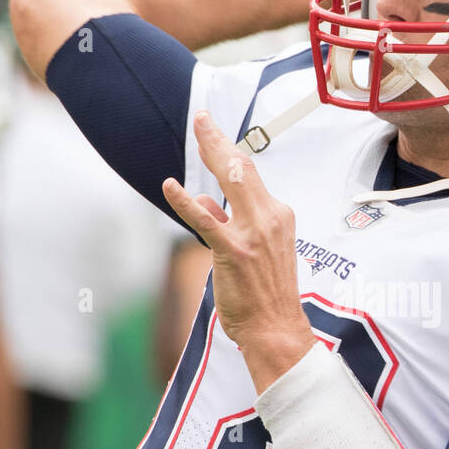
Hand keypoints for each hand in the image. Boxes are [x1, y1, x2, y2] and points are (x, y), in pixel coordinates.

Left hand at [162, 111, 315, 391]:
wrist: (277, 330)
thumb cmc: (266, 297)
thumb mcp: (256, 253)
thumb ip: (229, 223)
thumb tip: (205, 201)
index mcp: (277, 217)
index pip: (250, 178)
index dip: (228, 152)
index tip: (212, 134)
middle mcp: (270, 218)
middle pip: (243, 169)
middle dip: (220, 140)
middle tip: (203, 118)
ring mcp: (253, 234)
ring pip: (232, 182)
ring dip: (212, 153)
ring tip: (198, 132)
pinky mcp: (234, 252)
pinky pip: (207, 220)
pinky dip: (186, 202)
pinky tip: (171, 186)